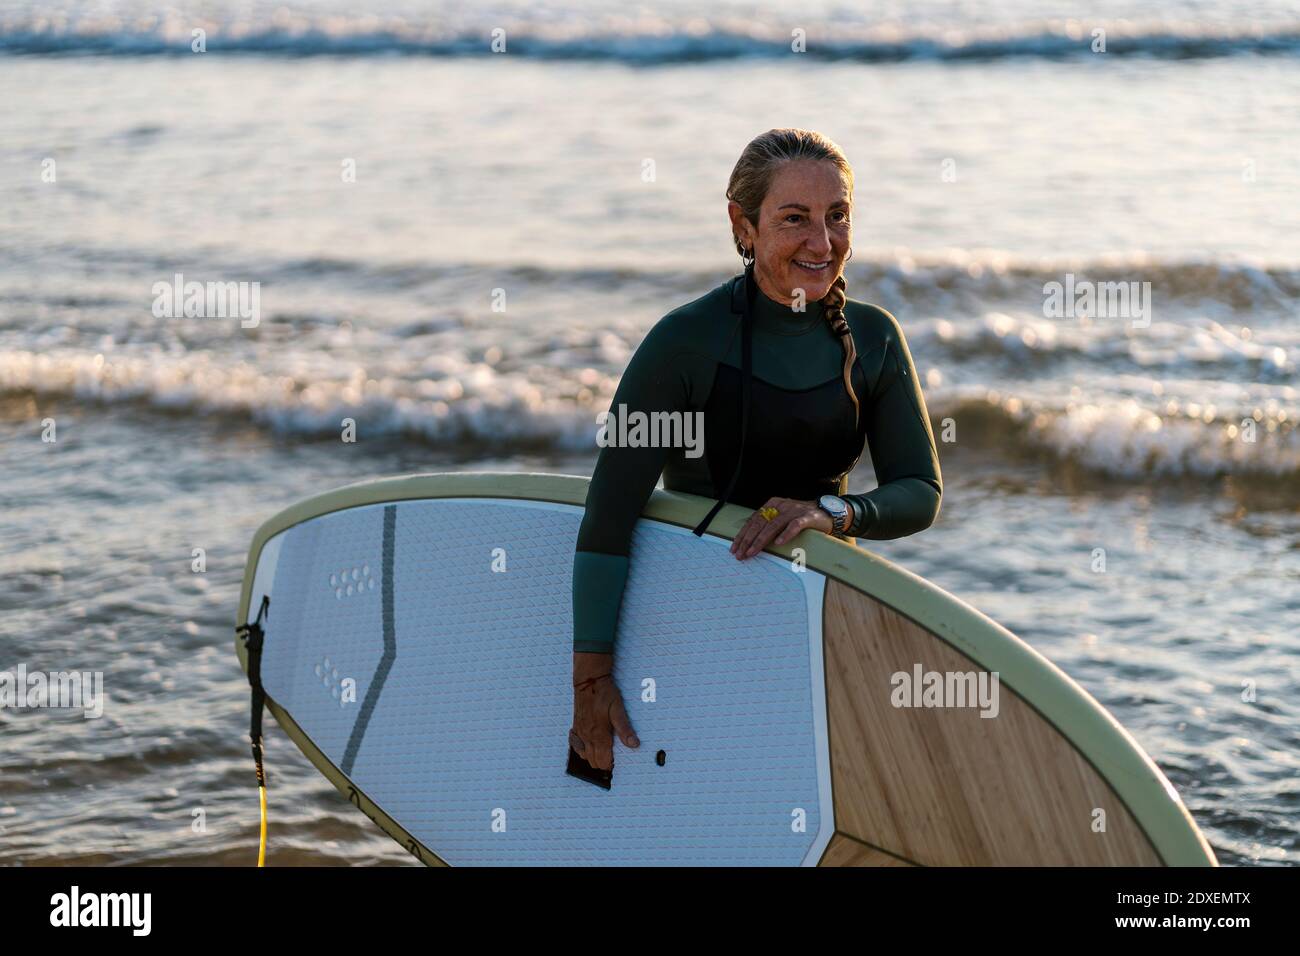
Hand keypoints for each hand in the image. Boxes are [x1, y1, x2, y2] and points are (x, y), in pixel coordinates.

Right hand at [570, 652, 638, 770]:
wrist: (588, 681)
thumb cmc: (604, 694)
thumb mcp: (618, 709)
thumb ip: (625, 729)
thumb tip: (635, 744)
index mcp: (599, 734)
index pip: (603, 760)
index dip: (611, 764)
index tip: (617, 761)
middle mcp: (587, 736)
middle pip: (593, 761)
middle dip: (603, 762)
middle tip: (612, 756)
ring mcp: (579, 732)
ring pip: (584, 756)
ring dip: (593, 757)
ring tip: (603, 751)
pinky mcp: (575, 727)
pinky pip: (576, 746)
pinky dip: (582, 750)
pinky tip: (589, 745)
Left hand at [729, 497, 832, 559]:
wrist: (827, 512)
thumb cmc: (801, 518)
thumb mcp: (781, 518)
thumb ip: (768, 525)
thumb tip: (749, 540)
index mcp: (772, 504)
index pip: (753, 521)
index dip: (742, 535)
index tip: (734, 548)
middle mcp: (781, 506)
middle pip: (760, 523)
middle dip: (748, 540)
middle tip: (740, 554)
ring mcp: (794, 510)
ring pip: (773, 526)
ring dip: (761, 540)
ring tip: (752, 552)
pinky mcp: (806, 517)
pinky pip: (794, 526)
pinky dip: (786, 534)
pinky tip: (778, 543)